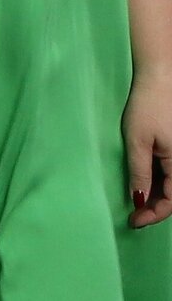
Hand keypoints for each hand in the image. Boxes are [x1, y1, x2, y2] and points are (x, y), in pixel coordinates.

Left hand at [127, 68, 171, 227]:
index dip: (154, 215)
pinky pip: (171, 172)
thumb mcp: (137, 141)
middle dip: (155, 208)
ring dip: (157, 196)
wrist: (160, 78)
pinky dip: (158, 181)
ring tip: (135, 202)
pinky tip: (142, 184)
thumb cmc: (147, 106)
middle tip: (132, 215)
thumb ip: (139, 173)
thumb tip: (139, 201)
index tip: (134, 221)